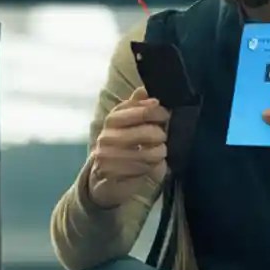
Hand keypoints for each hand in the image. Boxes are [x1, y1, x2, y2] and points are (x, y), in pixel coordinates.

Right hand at [87, 86, 170, 208]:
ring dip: (158, 154)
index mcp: (112, 119)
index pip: (140, 110)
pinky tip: (149, 167)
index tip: (165, 115)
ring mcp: (106, 156)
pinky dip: (150, 168)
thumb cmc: (123, 149)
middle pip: (146, 132)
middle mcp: (106, 136)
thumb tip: (144, 90)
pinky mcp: (110, 174)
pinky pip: (140, 169)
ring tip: (158, 154)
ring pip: (146, 153)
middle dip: (160, 136)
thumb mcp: (129, 126)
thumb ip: (138, 108)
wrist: (104, 180)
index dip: (157, 112)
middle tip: (163, 139)